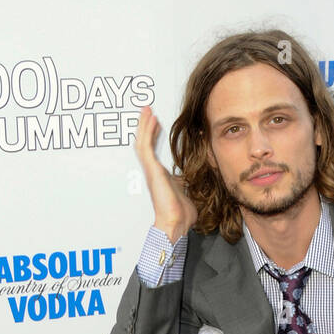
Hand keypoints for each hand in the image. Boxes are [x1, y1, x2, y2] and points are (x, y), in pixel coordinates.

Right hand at [135, 105, 197, 242]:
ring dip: (144, 125)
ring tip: (146, 111)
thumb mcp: (186, 189)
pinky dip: (147, 132)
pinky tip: (151, 120)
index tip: (156, 123)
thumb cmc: (181, 212)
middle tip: (147, 111)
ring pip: (143, 142)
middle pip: (145, 143)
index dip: (153, 135)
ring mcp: (151, 170)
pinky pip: (146, 147)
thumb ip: (185, 180)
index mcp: (160, 175)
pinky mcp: (152, 170)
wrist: (176, 222)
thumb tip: (190, 175)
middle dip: (146, 126)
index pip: (153, 150)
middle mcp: (153, 171)